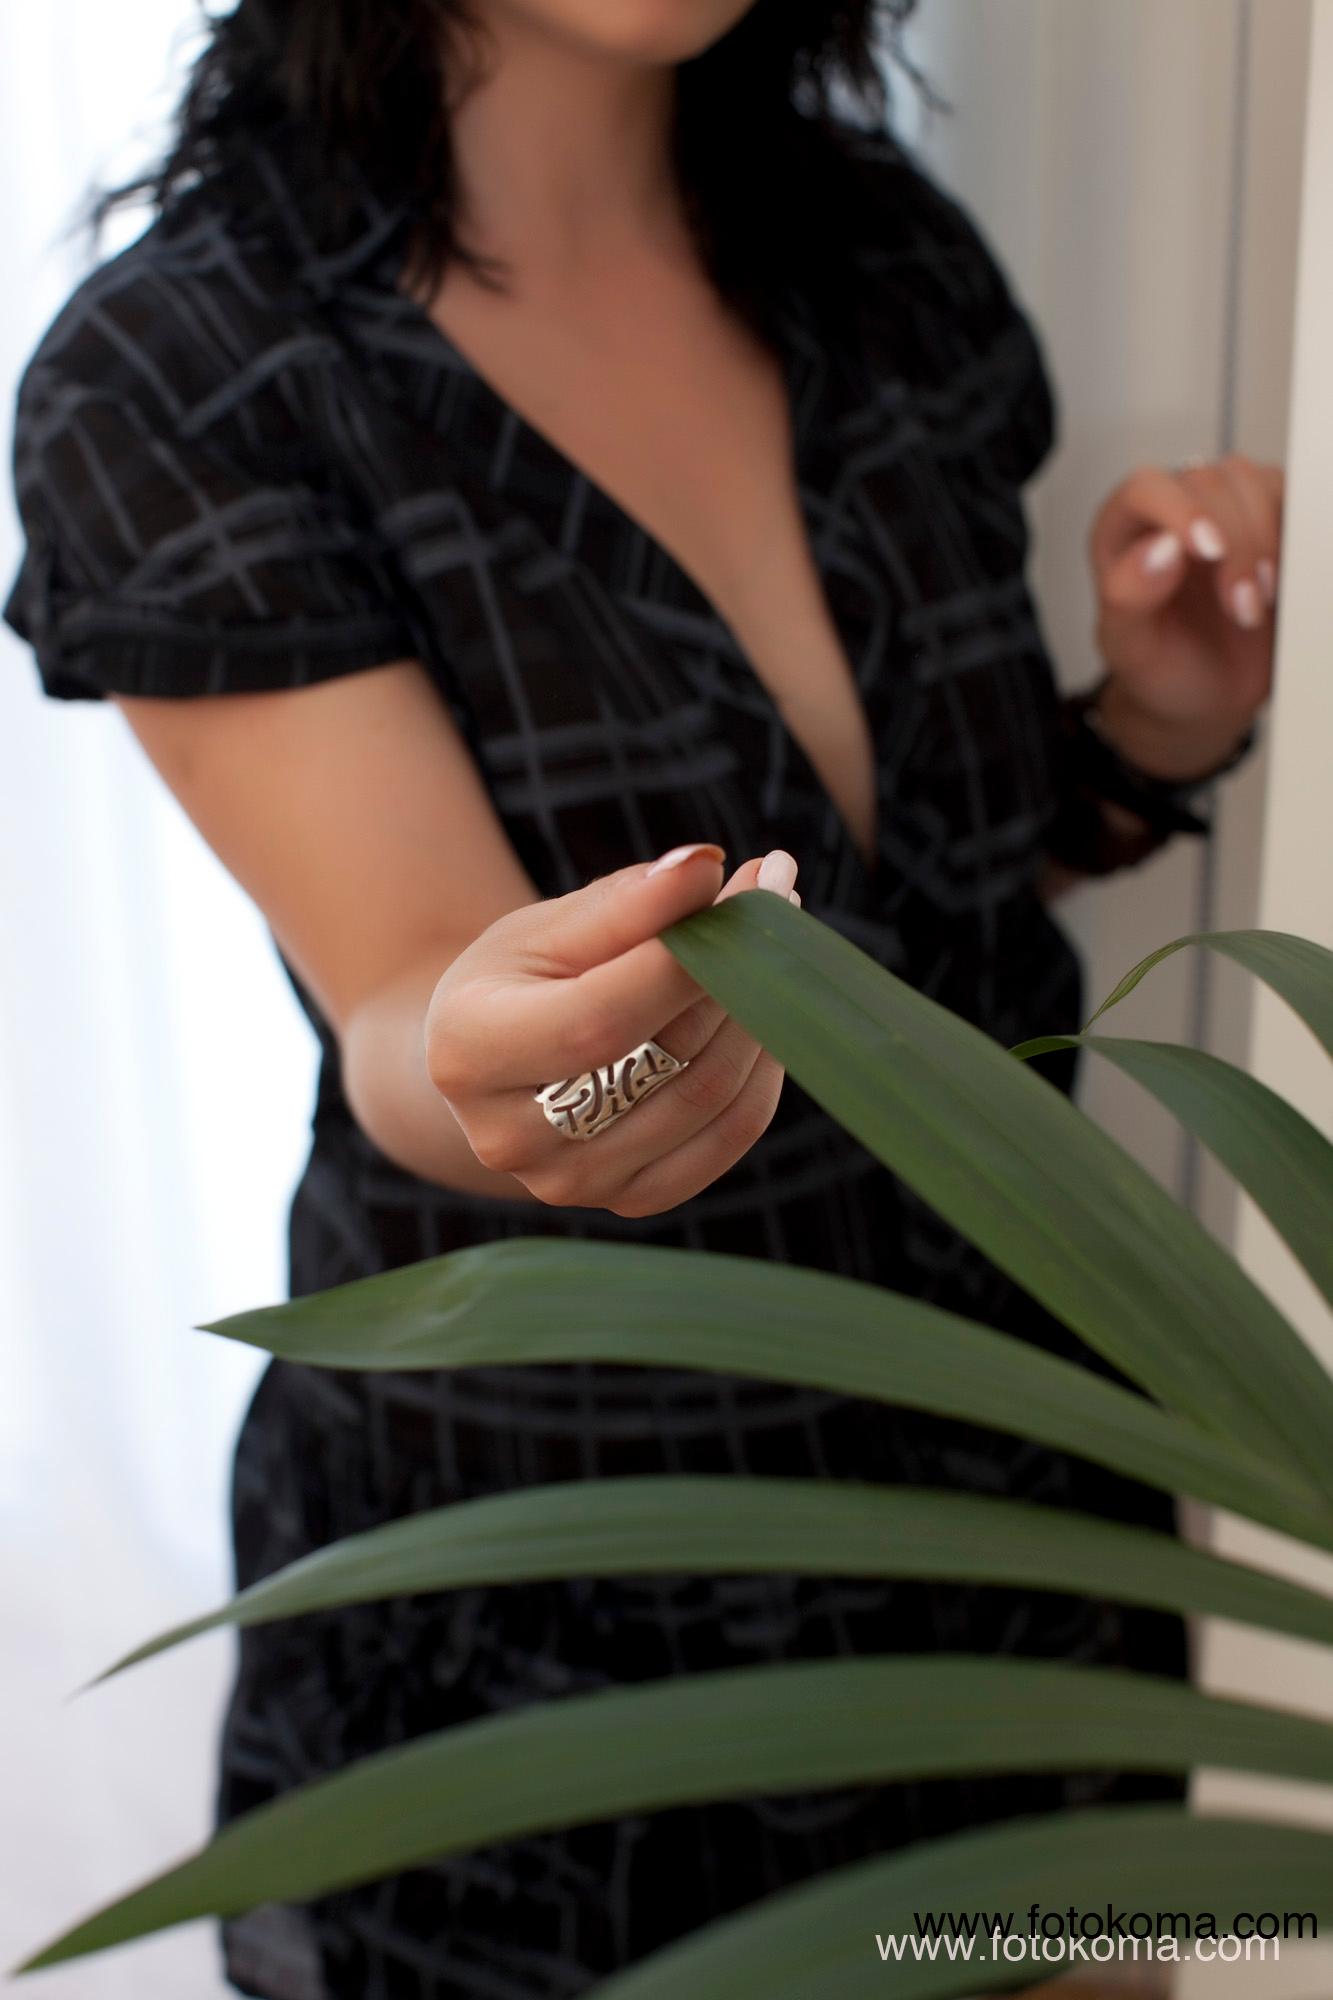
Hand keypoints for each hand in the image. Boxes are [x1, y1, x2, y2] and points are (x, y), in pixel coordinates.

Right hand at [424, 842, 797, 1217]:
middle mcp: (512, 1138)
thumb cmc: (516, 980)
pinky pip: (729, 1136)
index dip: (689, 955)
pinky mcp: (627, 1200)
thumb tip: (703, 866)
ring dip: (764, 1011)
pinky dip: (762, 1068)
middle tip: (775, 891)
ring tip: (770, 941)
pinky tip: (762, 1011)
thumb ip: (623, 904)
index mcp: (470, 1053)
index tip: (749, 880)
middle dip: (738, 967)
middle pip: (669, 1056)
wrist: (491, 1068)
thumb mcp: (546, 928)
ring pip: (712, 1096)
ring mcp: (572, 1182)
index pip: (603, 1014)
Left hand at [1088, 455, 1281, 776]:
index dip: (1182, 510)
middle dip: (1236, 546)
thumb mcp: (1132, 649)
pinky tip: (1279, 583)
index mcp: (1122, 532)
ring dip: (1266, 540)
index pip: (1147, 488)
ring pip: (1253, 483)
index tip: (1211, 551)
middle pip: (1211, 484)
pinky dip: (1292, 536)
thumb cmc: (1161, 668)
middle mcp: (1169, 511)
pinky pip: (1287, 500)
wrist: (1205, 694)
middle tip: (1241, 608)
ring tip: (1256, 604)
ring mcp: (1221, 512)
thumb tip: (1160, 548)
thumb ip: (1129, 598)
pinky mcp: (1264, 521)